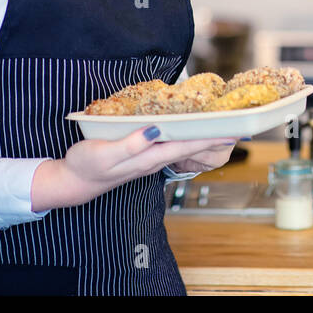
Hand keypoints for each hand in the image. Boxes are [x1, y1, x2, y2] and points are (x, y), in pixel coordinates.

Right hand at [36, 127, 236, 209]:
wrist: (73, 182)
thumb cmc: (86, 164)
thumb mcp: (105, 153)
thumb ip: (131, 144)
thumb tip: (155, 130)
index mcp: (147, 157)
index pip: (185, 146)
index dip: (208, 138)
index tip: (231, 131)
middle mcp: (152, 160)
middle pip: (189, 148)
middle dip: (213, 140)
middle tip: (238, 129)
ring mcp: (148, 160)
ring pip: (182, 149)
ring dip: (202, 140)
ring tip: (221, 131)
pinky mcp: (141, 157)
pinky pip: (170, 148)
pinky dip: (185, 140)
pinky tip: (190, 134)